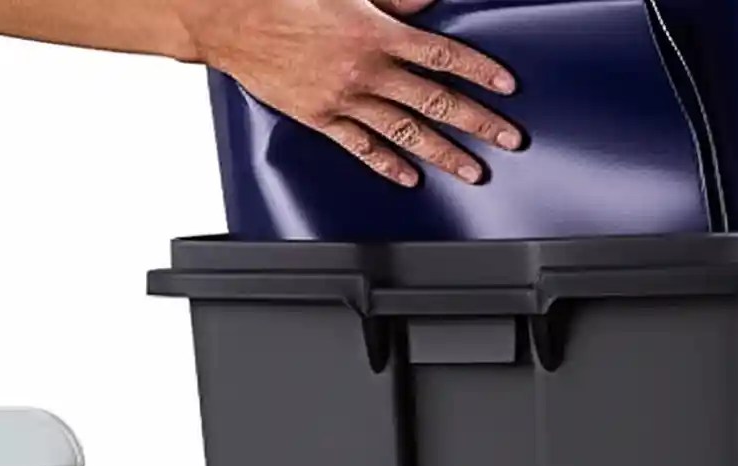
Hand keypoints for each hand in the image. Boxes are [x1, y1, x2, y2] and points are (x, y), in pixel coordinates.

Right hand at [173, 0, 523, 186]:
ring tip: (472, 170)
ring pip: (405, 130)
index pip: (442, 55)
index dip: (479, 71)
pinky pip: (360, 146)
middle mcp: (365, 70)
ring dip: (443, 153)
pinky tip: (410, 176)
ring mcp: (343, 98)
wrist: (230, 18)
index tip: (506, 87)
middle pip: (435, 100)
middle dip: (477, 121)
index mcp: (376, 32)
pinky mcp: (319, 118)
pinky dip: (387, 163)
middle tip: (507, 139)